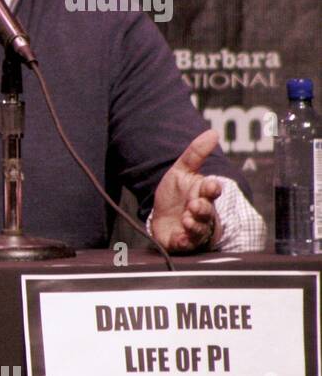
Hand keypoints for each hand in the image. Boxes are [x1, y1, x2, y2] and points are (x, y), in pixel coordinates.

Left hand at [149, 129, 224, 253]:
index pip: (212, 190)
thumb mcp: (182, 171)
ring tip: (187, 219)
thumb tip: (212, 132)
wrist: (162, 217)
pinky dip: (185, 241)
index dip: (212, 188)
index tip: (210, 185)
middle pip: (207, 211)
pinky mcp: (181, 242)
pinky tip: (181, 237)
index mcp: (204, 194)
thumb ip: (195, 153)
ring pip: (199, 229)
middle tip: (195, 204)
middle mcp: (202, 213)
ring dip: (194, 224)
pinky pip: (186, 244)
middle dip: (203, 208)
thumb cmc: (177, 195)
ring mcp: (193, 228)